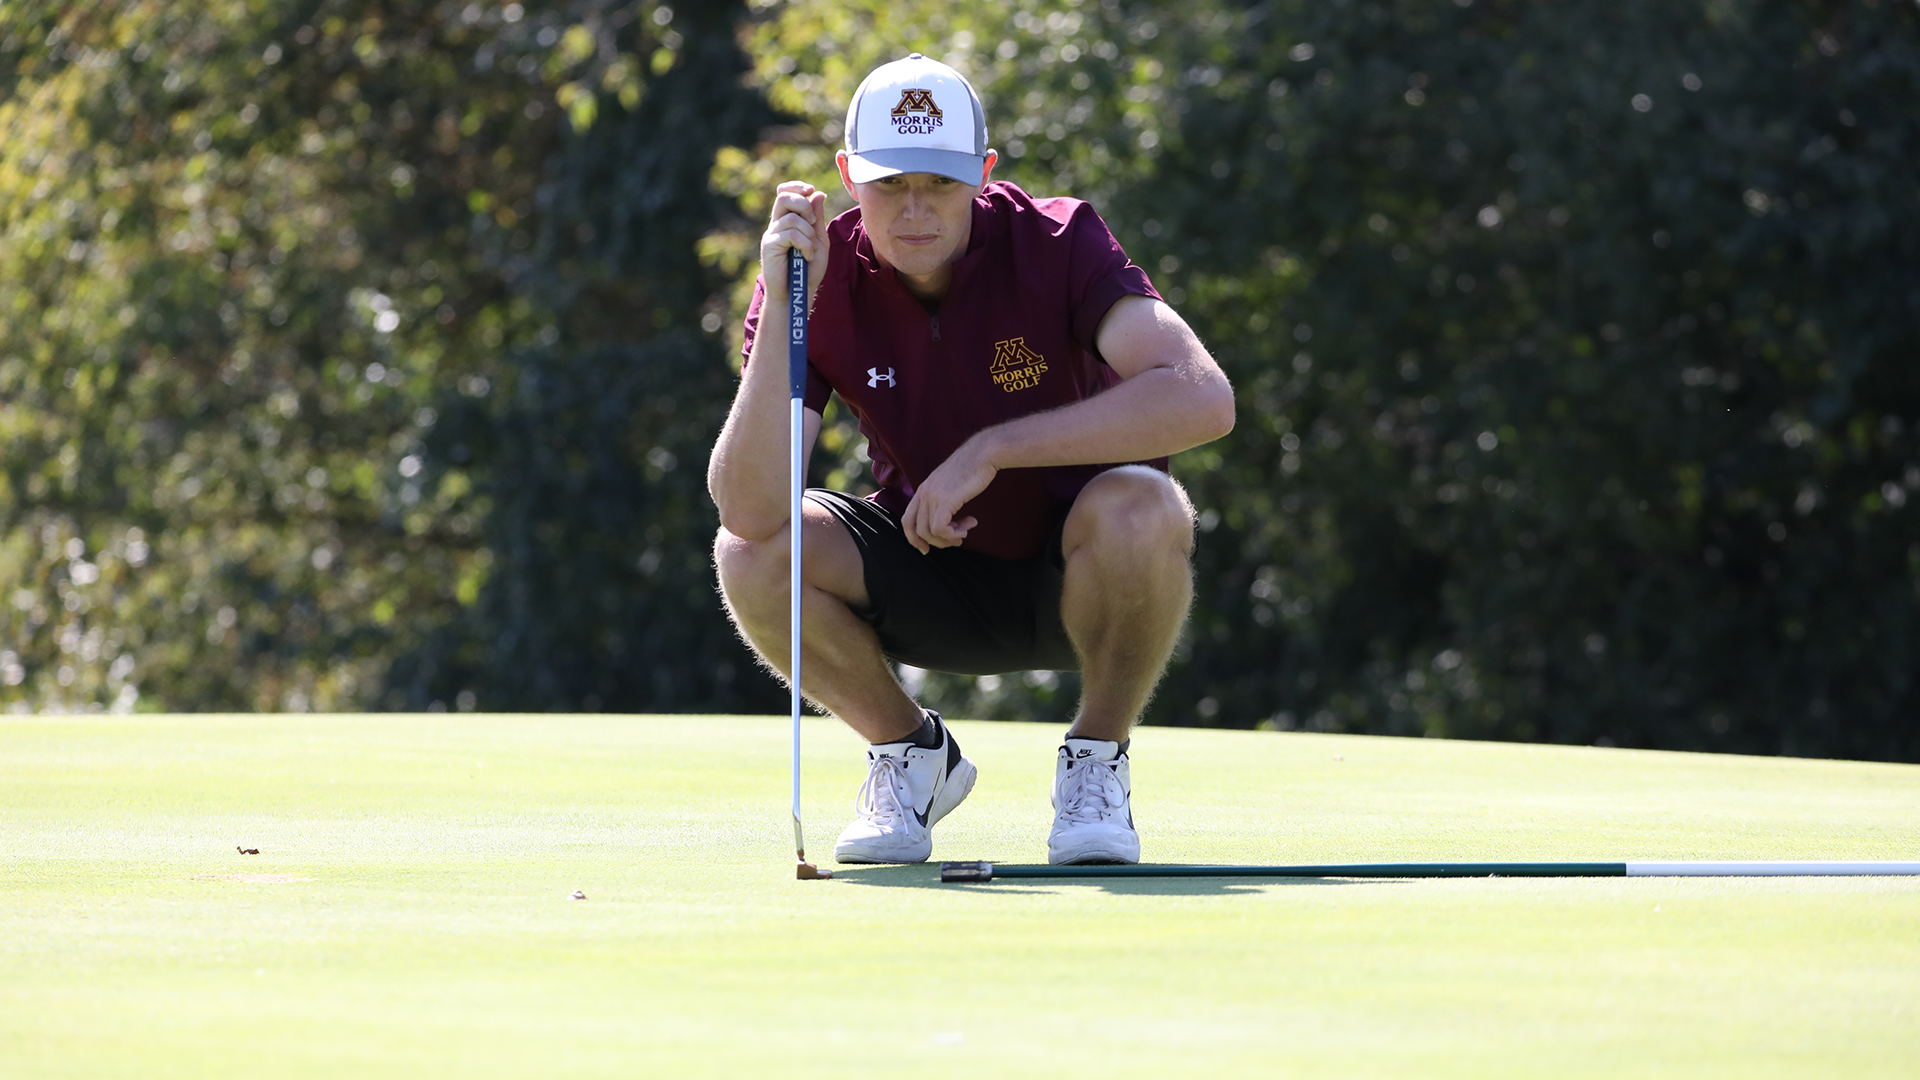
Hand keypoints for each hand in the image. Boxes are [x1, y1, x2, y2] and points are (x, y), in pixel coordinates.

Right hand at [761, 181, 828, 309]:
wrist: (798, 292)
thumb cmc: (808, 269)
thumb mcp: (819, 240)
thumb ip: (817, 219)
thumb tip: (818, 194)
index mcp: (787, 220)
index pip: (784, 192)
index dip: (796, 186)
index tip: (810, 189)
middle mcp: (776, 224)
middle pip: (784, 197)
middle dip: (803, 204)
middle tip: (812, 223)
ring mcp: (771, 235)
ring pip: (791, 217)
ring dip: (808, 232)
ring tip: (810, 249)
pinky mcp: (769, 246)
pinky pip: (790, 234)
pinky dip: (804, 244)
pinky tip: (806, 256)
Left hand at [901, 436, 996, 553]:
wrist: (983, 454)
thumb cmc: (972, 469)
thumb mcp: (950, 485)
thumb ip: (943, 500)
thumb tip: (945, 521)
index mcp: (922, 490)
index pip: (907, 520)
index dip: (914, 539)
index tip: (927, 549)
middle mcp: (923, 493)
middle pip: (917, 530)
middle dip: (936, 543)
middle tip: (955, 541)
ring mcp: (932, 496)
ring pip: (929, 532)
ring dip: (949, 538)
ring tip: (965, 531)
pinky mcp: (945, 500)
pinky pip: (940, 529)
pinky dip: (953, 534)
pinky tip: (967, 527)